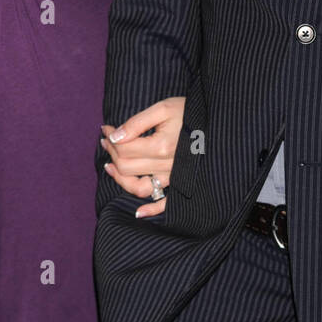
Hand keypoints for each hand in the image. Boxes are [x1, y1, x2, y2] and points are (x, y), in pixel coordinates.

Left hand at [101, 96, 185, 217]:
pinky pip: (165, 204)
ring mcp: (174, 177)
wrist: (215, 120)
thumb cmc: (188, 111)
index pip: (124, 148)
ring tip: (111, 166)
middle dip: (112, 153)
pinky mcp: (180, 182)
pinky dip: (152, 210)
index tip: (107, 129)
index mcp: (162, 146)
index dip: (111, 138)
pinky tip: (138, 212)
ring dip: (121, 180)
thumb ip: (136, 123)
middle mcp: (167, 165)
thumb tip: (114, 137)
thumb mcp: (162, 108)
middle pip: (127, 167)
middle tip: (107, 140)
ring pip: (140, 188)